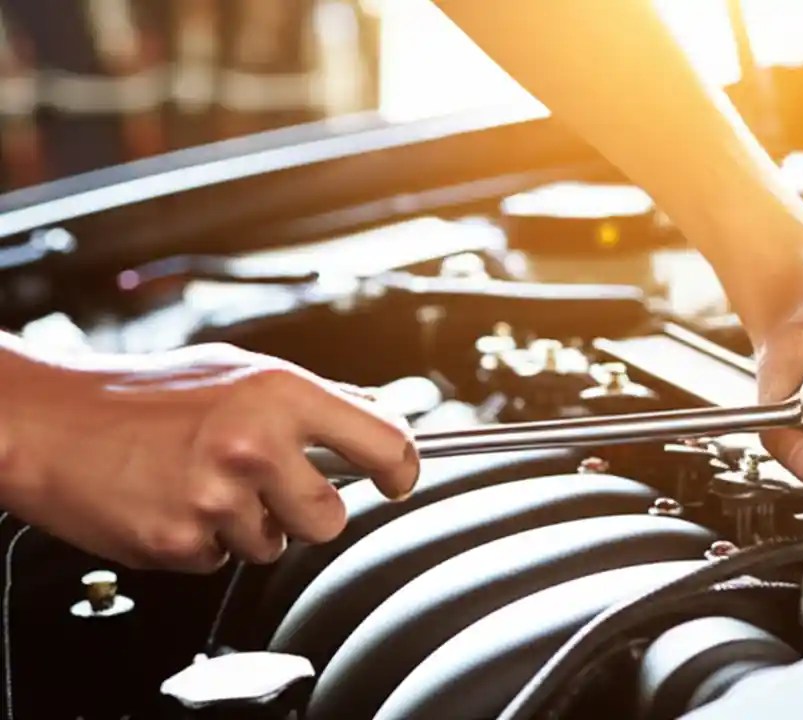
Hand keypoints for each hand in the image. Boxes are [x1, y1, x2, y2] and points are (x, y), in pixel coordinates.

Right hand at [0, 343, 417, 571]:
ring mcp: (218, 500)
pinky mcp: (183, 543)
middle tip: (267, 483)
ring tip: (206, 483)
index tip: (397, 478)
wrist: (51, 423)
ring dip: (252, 525)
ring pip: (277, 545)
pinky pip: (225, 560)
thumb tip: (379, 415)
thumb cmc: (143, 394)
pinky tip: (177, 501)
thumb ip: (317, 398)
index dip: (400, 468)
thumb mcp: (242, 372)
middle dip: (308, 510)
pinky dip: (207, 540)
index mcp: (280, 395)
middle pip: (332, 519)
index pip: (383, 442)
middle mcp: (254, 446)